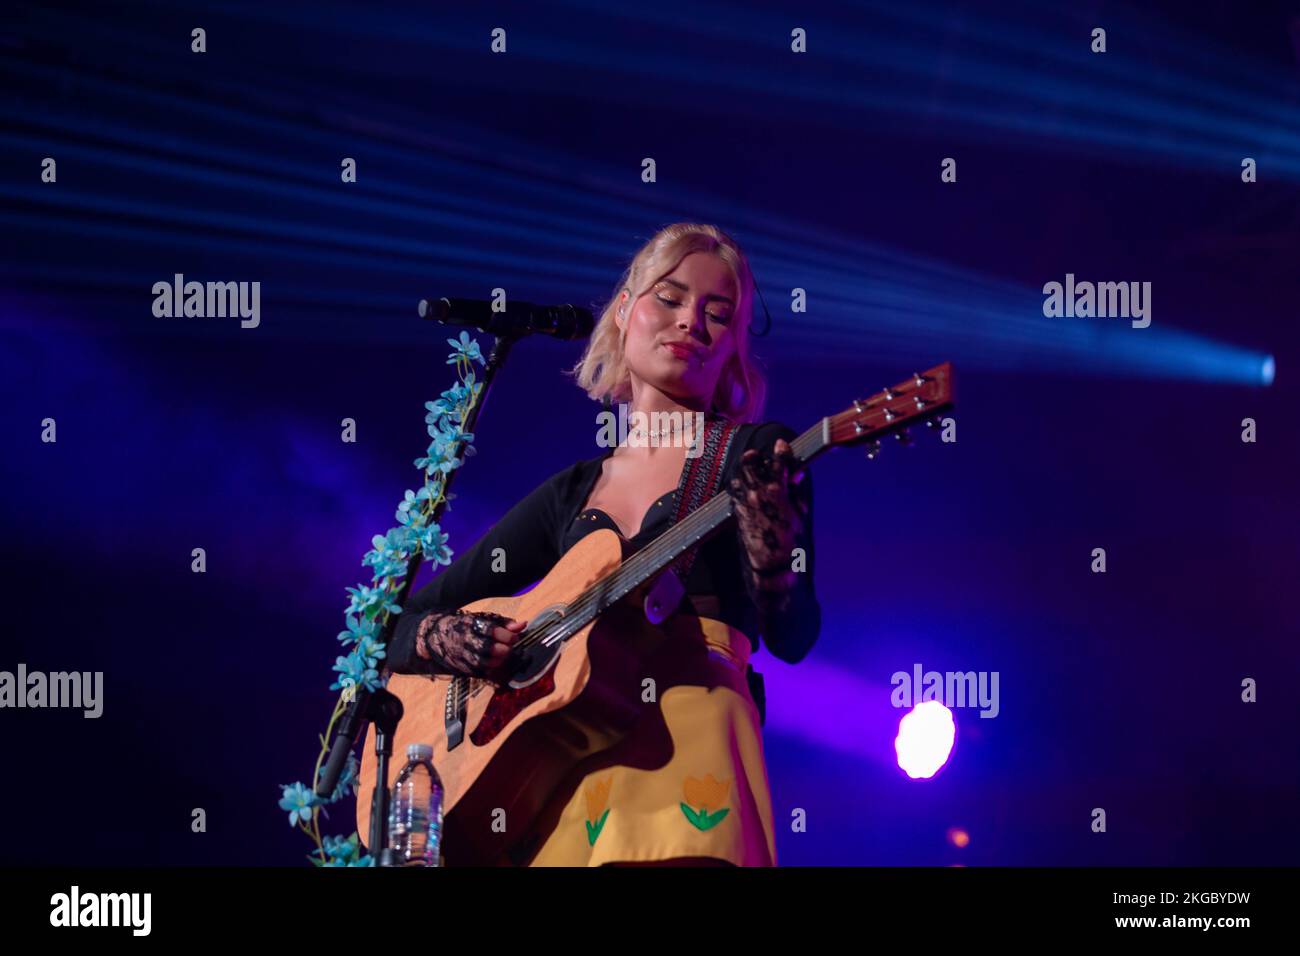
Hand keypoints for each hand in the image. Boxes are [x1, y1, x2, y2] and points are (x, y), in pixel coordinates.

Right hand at [414, 610, 526, 681]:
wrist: (437, 636)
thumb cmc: (467, 626)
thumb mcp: (483, 620)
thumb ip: (504, 623)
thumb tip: (523, 624)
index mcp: (471, 624)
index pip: (491, 631)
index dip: (507, 636)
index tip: (514, 637)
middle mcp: (466, 640)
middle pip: (490, 649)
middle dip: (505, 649)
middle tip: (509, 647)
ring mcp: (462, 655)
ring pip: (486, 663)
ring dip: (500, 660)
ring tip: (503, 654)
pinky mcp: (462, 668)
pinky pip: (481, 671)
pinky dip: (491, 668)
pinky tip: (495, 662)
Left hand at [726, 437, 807, 604]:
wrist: (772, 567)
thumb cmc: (791, 543)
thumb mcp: (801, 514)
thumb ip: (796, 490)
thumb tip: (795, 473)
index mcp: (779, 492)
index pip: (779, 462)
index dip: (782, 450)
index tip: (782, 444)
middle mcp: (759, 494)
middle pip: (749, 463)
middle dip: (754, 457)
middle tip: (758, 456)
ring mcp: (745, 502)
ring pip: (738, 475)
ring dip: (744, 471)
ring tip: (752, 474)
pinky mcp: (736, 512)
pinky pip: (733, 492)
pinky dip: (739, 487)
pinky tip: (747, 491)